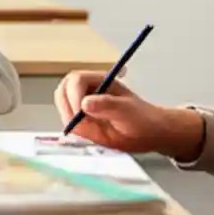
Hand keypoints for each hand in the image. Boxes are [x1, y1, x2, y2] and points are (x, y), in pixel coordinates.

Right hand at [54, 70, 204, 159]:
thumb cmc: (143, 120)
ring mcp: (84, 104)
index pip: (75, 80)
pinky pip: (68, 120)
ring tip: (89, 128)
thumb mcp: (128, 112)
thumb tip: (85, 104)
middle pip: (64, 89)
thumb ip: (108, 106)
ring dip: (69, 117)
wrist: (150, 134)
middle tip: (79, 122)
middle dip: (67, 105)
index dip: (74, 95)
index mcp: (100, 81)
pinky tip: (91, 133)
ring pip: (63, 104)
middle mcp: (89, 90)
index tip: (81, 111)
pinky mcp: (83, 119)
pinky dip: (72, 127)